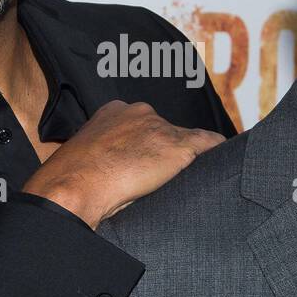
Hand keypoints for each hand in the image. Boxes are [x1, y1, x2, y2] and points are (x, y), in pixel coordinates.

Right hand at [22, 100, 225, 228]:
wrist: (74, 185)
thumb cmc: (73, 179)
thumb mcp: (88, 154)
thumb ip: (107, 151)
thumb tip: (114, 168)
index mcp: (114, 111)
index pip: (141, 124)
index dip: (144, 145)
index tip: (141, 162)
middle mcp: (139, 112)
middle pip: (163, 130)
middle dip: (161, 150)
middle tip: (152, 177)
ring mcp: (159, 128)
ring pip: (183, 140)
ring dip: (181, 159)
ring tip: (175, 181)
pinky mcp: (177, 146)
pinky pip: (208, 143)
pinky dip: (216, 150)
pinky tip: (222, 157)